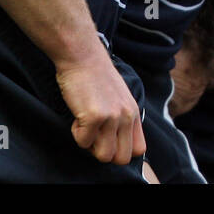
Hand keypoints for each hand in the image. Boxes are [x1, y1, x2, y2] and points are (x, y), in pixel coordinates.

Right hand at [55, 50, 145, 165]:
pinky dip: (76, 133)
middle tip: (93, 133)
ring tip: (85, 124)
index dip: (119, 149)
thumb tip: (115, 140)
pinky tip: (77, 115)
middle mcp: (126, 116)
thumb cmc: (94, 74)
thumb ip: (122, 117)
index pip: (138, 150)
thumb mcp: (119, 96)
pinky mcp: (95, 116)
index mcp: (133, 112)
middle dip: (103, 151)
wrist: (81, 55)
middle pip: (121, 158)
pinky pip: (83, 142)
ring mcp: (112, 117)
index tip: (106, 138)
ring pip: (103, 156)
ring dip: (89, 144)